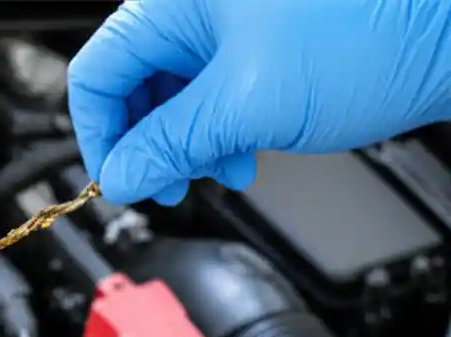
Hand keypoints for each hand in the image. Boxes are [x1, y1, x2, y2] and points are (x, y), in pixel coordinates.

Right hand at [68, 0, 450, 204]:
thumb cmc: (375, 34)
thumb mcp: (247, 105)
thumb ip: (170, 144)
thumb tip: (122, 176)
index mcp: (176, 1)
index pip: (97, 72)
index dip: (101, 136)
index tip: (119, 181)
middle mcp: (198, 5)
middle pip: (133, 84)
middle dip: (148, 143)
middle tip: (168, 183)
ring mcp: (232, 20)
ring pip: (174, 92)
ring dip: (187, 142)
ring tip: (218, 167)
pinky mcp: (263, 42)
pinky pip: (214, 90)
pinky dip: (219, 128)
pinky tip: (242, 151)